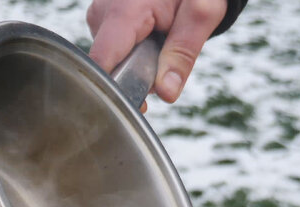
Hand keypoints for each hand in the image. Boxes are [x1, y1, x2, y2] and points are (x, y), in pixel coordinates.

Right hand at [86, 0, 227, 104]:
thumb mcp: (201, 15)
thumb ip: (183, 54)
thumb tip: (166, 93)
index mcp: (123, 11)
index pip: (102, 62)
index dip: (115, 89)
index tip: (137, 103)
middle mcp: (102, 12)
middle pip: (107, 66)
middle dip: (135, 75)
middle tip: (163, 60)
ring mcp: (98, 16)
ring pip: (110, 61)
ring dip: (134, 63)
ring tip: (156, 42)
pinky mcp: (100, 20)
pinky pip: (111, 50)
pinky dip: (130, 52)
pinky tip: (146, 39)